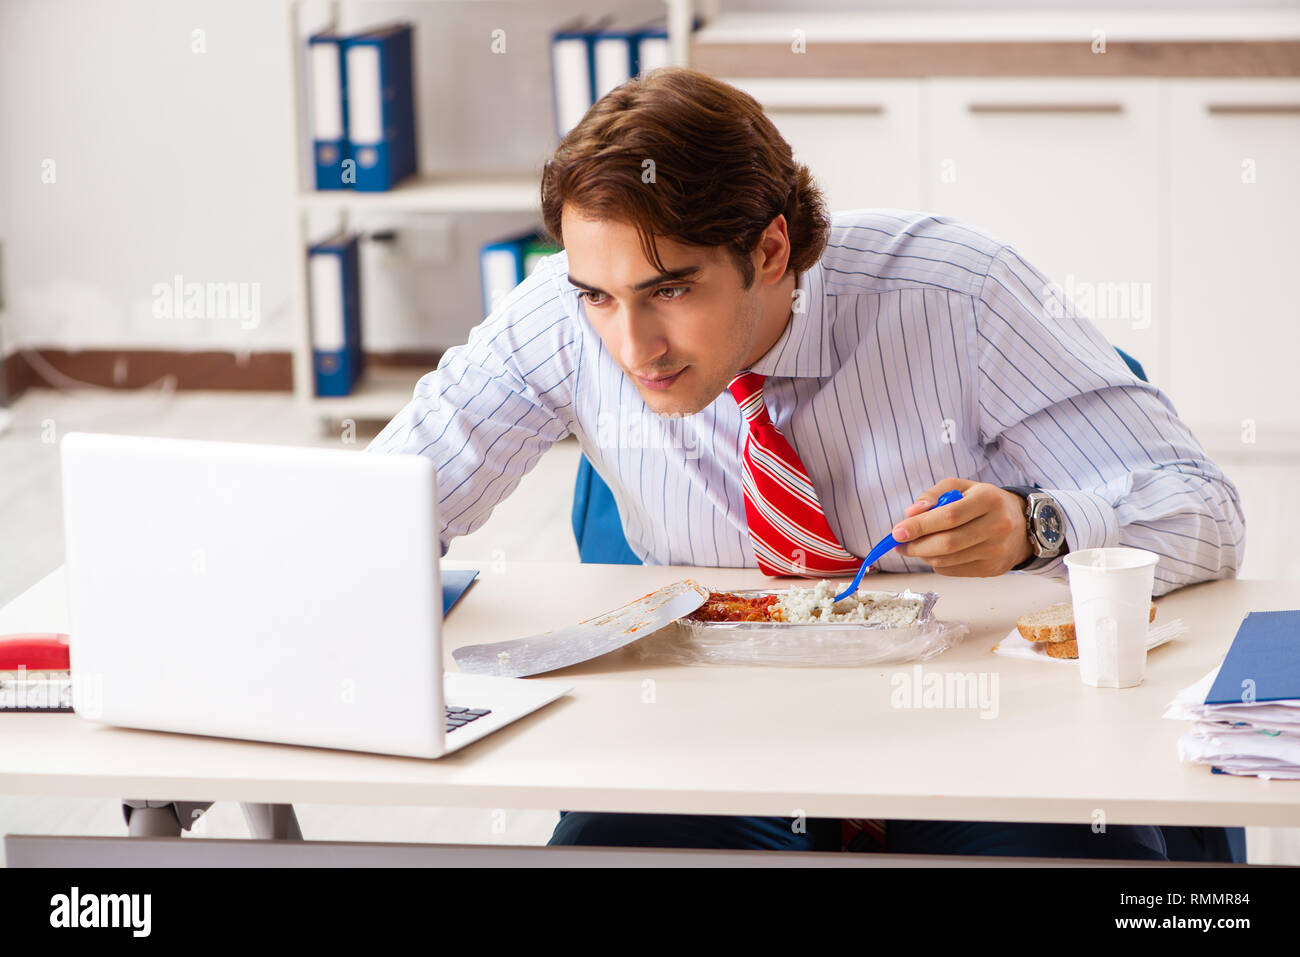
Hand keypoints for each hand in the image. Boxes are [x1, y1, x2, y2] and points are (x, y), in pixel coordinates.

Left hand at [890, 478, 1033, 576]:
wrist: (1022, 525)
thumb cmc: (984, 503)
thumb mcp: (962, 487)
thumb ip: (933, 495)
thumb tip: (910, 513)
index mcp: (989, 499)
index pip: (949, 516)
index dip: (920, 526)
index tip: (897, 531)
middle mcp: (997, 526)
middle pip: (947, 543)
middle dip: (916, 545)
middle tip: (899, 544)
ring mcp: (996, 551)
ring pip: (947, 560)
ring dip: (923, 555)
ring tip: (914, 547)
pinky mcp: (991, 569)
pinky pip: (952, 570)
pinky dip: (937, 563)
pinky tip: (935, 553)